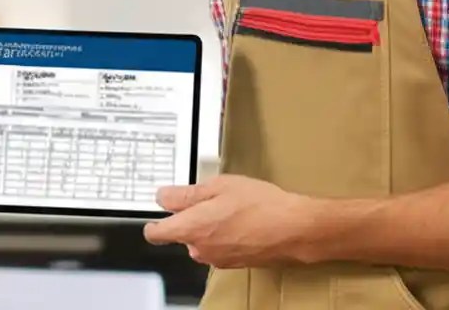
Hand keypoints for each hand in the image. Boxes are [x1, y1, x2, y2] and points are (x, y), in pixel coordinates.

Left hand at [143, 175, 317, 268]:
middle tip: (210, 198)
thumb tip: (164, 197)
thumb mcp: (219, 186)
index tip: (160, 211)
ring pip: (202, 240)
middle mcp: (200, 249)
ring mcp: (217, 259)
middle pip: (182, 234)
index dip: (154, 221)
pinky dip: (226, 234)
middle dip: (191, 217)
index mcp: (191, 229)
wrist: (293, 229)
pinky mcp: (234, 262)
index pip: (156, 233)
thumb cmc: (260, 206)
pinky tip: (243, 220)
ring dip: (210, 225)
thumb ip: (186, 194)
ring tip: (232, 207)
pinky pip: (220, 246)